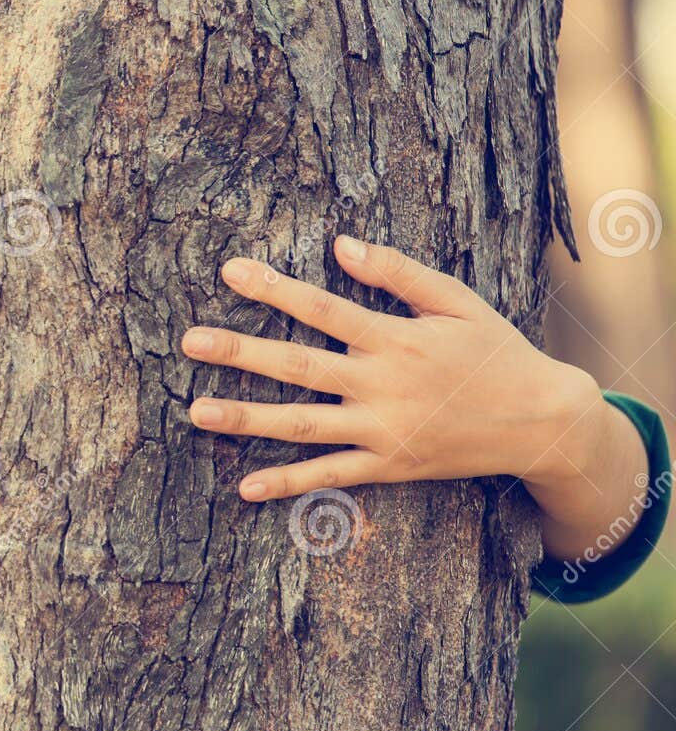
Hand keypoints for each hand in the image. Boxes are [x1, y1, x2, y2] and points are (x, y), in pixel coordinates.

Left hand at [179, 235, 610, 502]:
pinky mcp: (389, 465)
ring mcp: (383, 429)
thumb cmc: (495, 352)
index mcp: (396, 338)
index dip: (274, 289)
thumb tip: (341, 244)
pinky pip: (331, 476)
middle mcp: (383, 384)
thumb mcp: (456, 300)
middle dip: (241, 352)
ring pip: (304, 425)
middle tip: (189, 341)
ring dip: (248, 419)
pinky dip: (289, 482)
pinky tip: (246, 486)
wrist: (542, 421)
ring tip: (196, 412)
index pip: (322, 308)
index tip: (229, 271)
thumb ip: (398, 273)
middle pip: (299, 366)